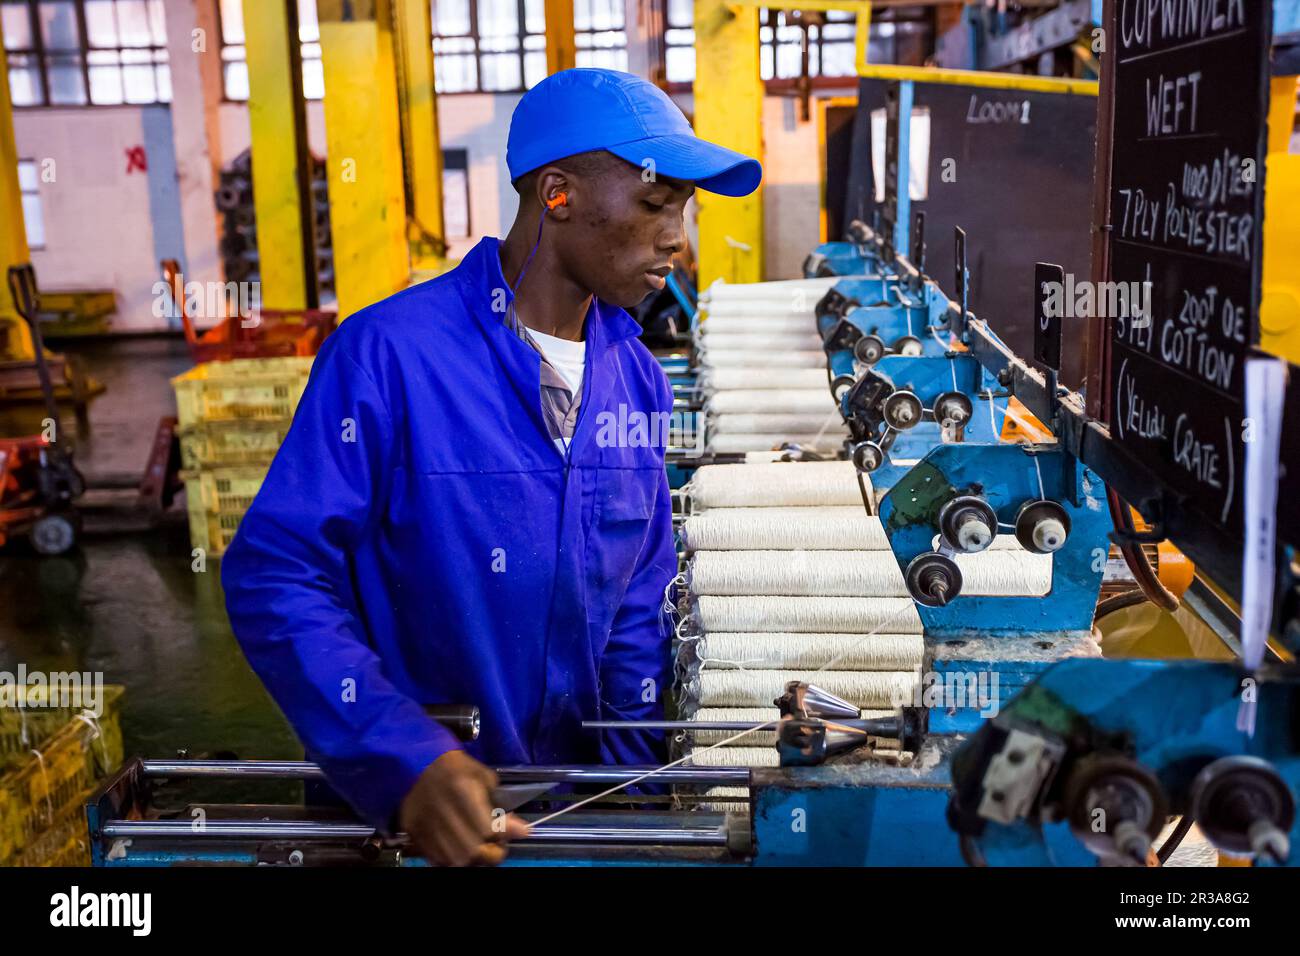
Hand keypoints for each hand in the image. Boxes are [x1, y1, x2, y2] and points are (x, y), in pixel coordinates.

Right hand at [398, 750, 530, 865]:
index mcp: (462, 790)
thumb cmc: (457, 768)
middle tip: (496, 845)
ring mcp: (426, 825)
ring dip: (473, 858)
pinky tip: (461, 848)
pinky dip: (453, 859)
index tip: (516, 832)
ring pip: (456, 859)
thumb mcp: (484, 778)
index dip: (505, 834)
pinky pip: (438, 859)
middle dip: (491, 852)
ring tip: (479, 848)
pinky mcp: (414, 834)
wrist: (418, 765)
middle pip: (473, 850)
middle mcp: (443, 810)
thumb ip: (501, 806)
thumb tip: (520, 831)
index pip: (489, 828)